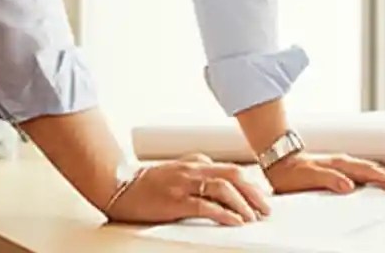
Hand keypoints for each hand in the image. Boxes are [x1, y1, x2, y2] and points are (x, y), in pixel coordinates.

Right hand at [104, 154, 269, 225]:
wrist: (119, 185)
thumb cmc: (148, 182)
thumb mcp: (179, 170)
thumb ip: (199, 170)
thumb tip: (222, 180)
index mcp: (197, 162)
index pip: (232, 170)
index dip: (251, 184)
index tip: (262, 198)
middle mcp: (194, 170)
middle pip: (234, 175)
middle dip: (254, 192)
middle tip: (266, 208)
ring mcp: (185, 184)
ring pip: (223, 188)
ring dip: (243, 203)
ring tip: (254, 217)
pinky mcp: (175, 201)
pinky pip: (205, 206)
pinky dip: (224, 214)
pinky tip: (234, 221)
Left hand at [264, 152, 384, 194]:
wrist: (279, 162)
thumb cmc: (292, 172)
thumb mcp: (309, 177)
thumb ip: (329, 179)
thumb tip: (349, 186)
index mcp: (342, 164)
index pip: (371, 173)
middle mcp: (345, 163)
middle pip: (377, 171)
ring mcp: (343, 165)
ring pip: (372, 171)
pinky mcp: (340, 170)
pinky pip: (365, 173)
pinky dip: (378, 177)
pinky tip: (381, 182)